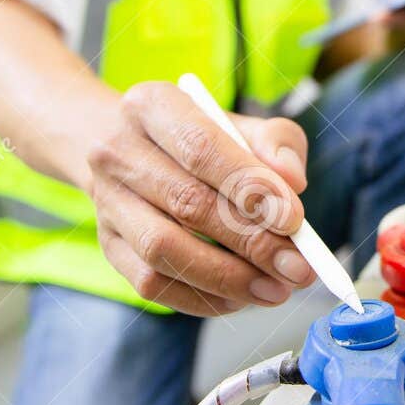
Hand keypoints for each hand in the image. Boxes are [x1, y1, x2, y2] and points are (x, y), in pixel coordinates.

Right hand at [87, 82, 314, 316]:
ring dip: (227, 277)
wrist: (129, 150)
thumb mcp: (242, 124)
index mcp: (152, 106)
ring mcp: (107, 202)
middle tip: (297, 266)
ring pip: (164, 250)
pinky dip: (202, 298)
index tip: (294, 220)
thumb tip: (293, 181)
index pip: (202, 148)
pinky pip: (152, 283)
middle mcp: (118, 151)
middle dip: (251, 242)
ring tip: (275, 288)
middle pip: (187, 203)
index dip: (250, 186)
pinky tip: (239, 297)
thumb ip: (276, 144)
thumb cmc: (198, 138)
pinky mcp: (109, 244)